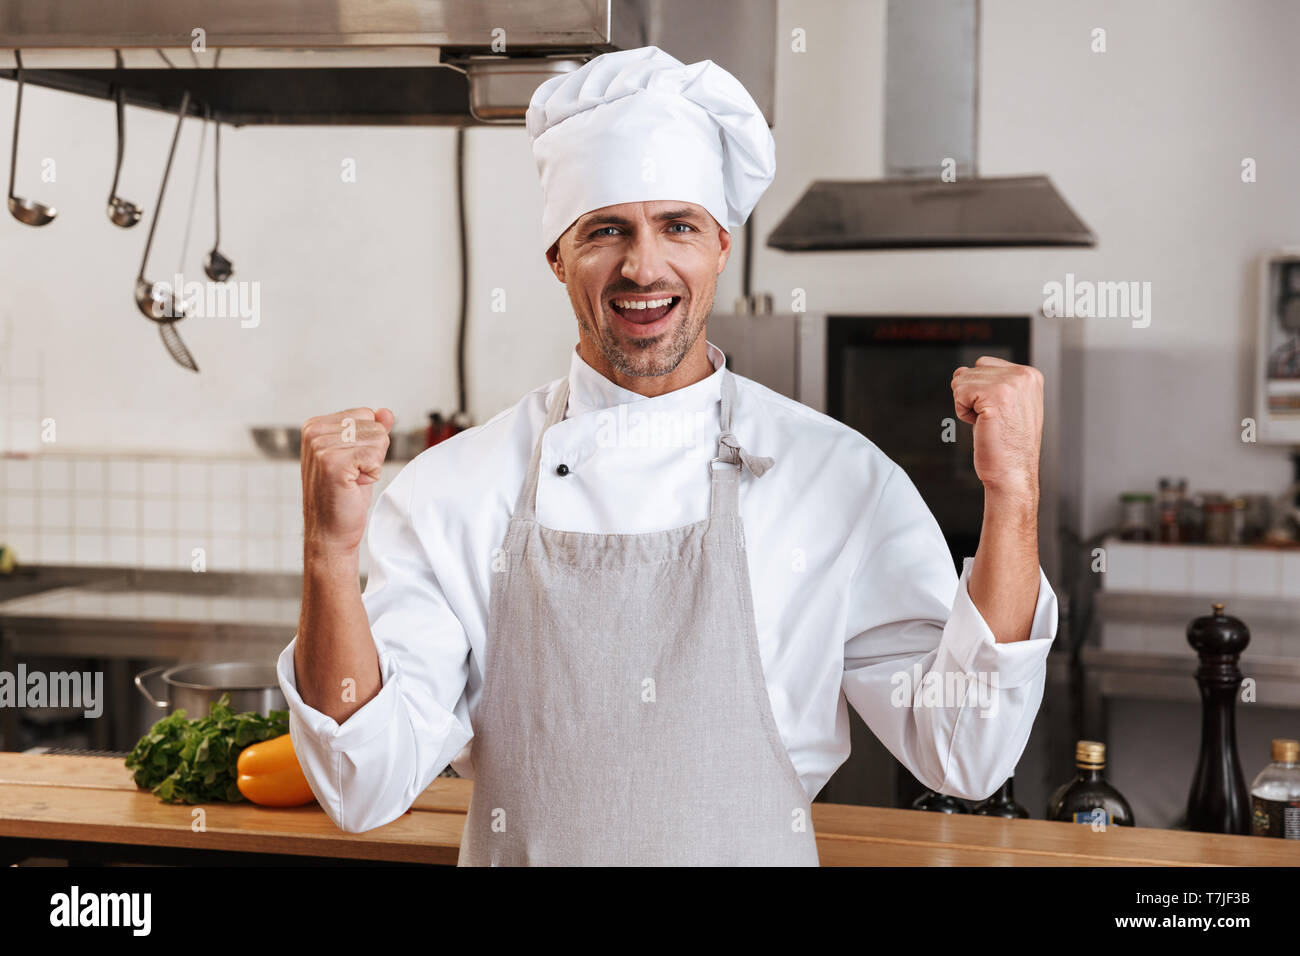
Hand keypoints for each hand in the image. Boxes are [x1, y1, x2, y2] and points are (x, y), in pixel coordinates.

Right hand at [301, 407, 394, 560]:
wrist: (330, 531)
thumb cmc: (343, 496)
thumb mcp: (359, 456)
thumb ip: (372, 431)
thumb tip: (386, 412)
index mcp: (315, 425)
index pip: (367, 413)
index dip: (367, 442)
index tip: (350, 463)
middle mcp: (314, 432)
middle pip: (374, 425)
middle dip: (372, 453)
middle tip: (351, 475)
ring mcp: (321, 446)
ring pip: (378, 439)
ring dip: (372, 465)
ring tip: (351, 480)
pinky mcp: (332, 462)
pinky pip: (375, 456)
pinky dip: (371, 474)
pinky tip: (353, 485)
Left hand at [950, 357, 1042, 499]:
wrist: (1013, 473)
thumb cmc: (1008, 445)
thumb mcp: (1006, 404)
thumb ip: (989, 382)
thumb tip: (959, 372)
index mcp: (1030, 375)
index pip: (984, 364)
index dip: (980, 391)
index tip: (999, 412)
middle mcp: (1024, 376)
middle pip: (971, 370)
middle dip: (972, 397)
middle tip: (992, 420)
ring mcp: (1011, 384)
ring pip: (961, 381)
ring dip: (967, 405)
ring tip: (989, 423)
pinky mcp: (995, 396)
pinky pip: (959, 394)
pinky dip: (963, 412)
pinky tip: (982, 425)